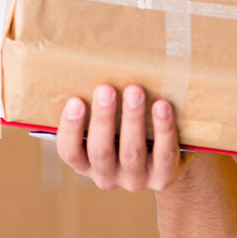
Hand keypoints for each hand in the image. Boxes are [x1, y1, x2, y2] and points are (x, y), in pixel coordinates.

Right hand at [55, 84, 196, 191]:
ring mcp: (135, 180)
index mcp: (86, 163)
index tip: (75, 101)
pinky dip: (163, 129)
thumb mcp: (109, 124)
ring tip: (135, 90)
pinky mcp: (162, 179)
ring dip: (132, 120)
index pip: (70, 152)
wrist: (166, 159)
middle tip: (106, 89)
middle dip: (103, 118)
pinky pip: (163, 154)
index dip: (70, 129)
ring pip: (131, 152)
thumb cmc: (128, 129)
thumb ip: (99, 104)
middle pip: (100, 151)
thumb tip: (92, 57)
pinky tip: (162, 106)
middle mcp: (106, 176)